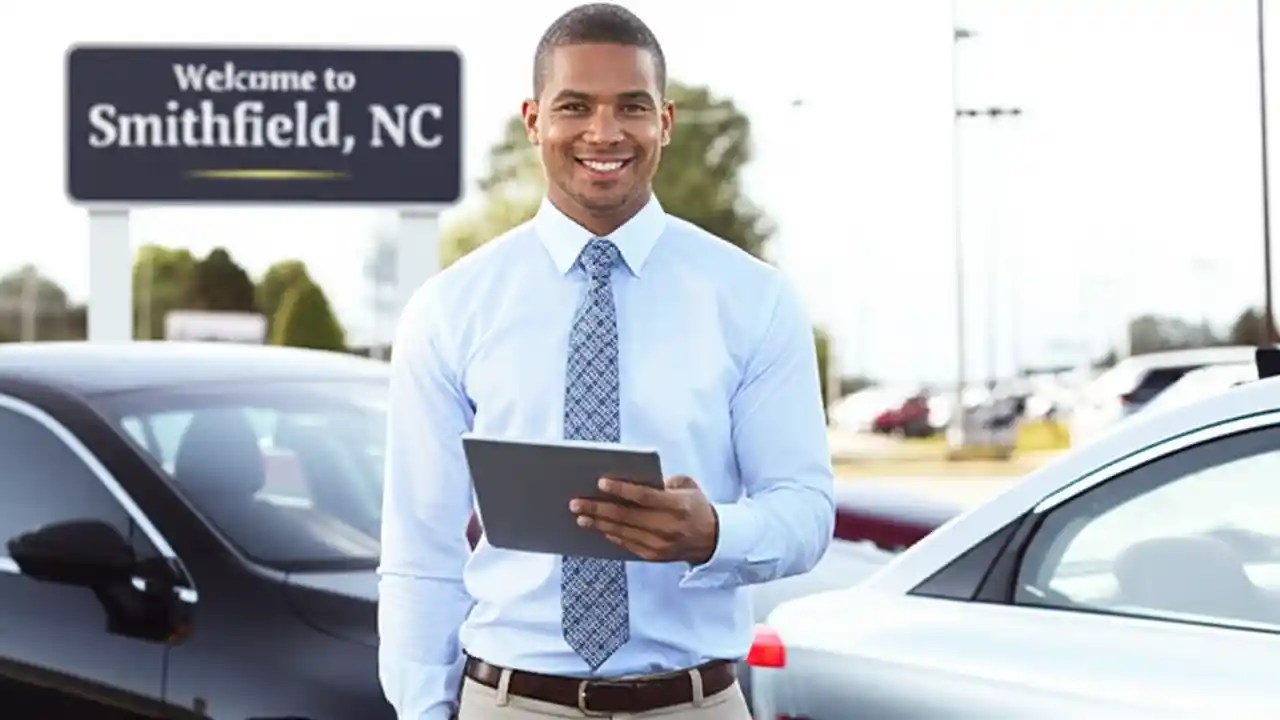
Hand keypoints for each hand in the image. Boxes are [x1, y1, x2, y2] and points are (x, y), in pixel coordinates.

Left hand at [569, 476, 718, 563]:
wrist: (712, 540)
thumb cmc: (696, 507)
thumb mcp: (688, 486)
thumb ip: (665, 481)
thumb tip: (635, 480)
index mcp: (678, 506)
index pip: (644, 497)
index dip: (621, 489)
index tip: (600, 482)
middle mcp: (668, 527)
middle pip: (626, 516)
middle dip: (598, 508)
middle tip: (576, 501)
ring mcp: (660, 545)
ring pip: (622, 532)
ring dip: (598, 523)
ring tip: (580, 515)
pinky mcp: (654, 556)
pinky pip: (627, 544)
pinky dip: (611, 534)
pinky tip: (597, 526)